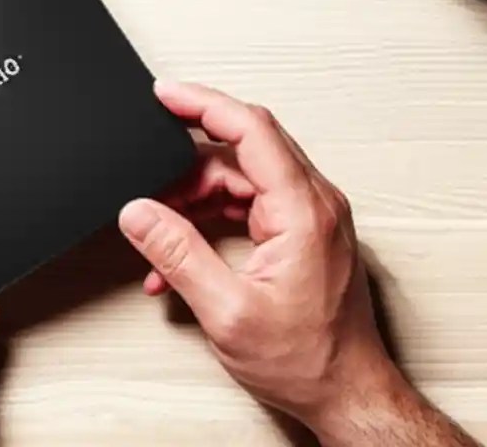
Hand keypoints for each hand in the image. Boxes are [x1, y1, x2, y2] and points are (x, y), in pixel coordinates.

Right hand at [120, 82, 477, 445]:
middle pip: (241, 151)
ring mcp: (311, 218)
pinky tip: (183, 251)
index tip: (166, 94)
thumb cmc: (308, 360)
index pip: (251, 129)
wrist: (347, 393)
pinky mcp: (303, 233)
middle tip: (147, 181)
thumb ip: (178, 255)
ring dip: (195, 197)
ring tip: (161, 230)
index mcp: (303, 211)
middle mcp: (314, 205)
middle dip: (186, 163)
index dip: (203, 103)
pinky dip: (212, 218)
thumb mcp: (227, 311)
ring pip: (242, 178)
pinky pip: (251, 203)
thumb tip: (139, 213)